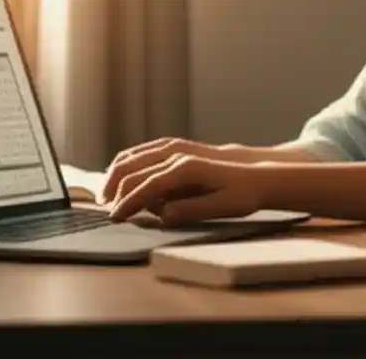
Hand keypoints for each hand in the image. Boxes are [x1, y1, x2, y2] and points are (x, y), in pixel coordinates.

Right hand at [105, 153, 264, 223]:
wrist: (257, 175)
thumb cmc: (242, 194)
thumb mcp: (223, 207)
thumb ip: (192, 210)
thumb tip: (164, 215)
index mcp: (188, 168)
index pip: (149, 184)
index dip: (129, 202)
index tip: (115, 218)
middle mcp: (179, 154)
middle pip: (135, 167)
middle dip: (116, 188)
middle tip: (107, 210)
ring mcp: (176, 148)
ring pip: (135, 156)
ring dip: (117, 173)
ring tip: (107, 196)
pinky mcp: (176, 148)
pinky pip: (143, 152)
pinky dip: (127, 162)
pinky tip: (121, 175)